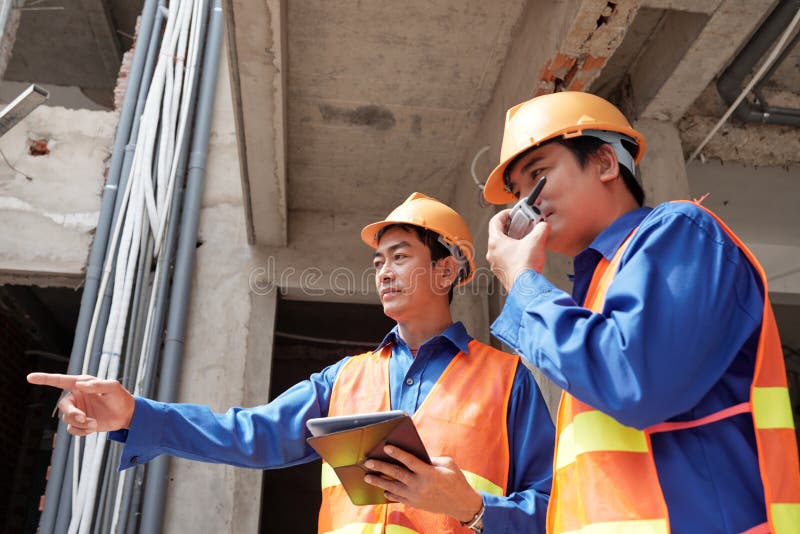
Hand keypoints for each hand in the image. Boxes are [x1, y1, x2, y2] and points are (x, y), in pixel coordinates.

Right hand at [27, 373, 134, 435]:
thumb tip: (81, 384)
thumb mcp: (113, 387)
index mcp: (81, 385)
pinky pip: (72, 430)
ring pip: (67, 420)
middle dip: (72, 414)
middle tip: (85, 418)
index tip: (29, 377)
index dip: (44, 379)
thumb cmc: (120, 397)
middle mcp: (76, 397)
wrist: (127, 414)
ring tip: (95, 423)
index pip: (60, 381)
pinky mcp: (80, 423)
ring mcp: (77, 411)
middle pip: (63, 406)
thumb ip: (98, 384)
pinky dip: (81, 431)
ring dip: (81, 423)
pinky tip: (93, 428)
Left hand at [363, 445, 482, 522]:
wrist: (461, 504)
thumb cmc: (456, 480)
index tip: (386, 447)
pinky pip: (398, 498)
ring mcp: (416, 496)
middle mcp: (420, 485)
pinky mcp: (415, 504)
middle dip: (380, 467)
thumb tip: (415, 455)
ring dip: (378, 481)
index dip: (397, 453)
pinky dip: (389, 493)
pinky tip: (382, 488)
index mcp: (429, 473)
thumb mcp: (447, 464)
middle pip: (396, 474)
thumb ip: (430, 459)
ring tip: (367, 476)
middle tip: (368, 462)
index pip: (409, 460)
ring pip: (393, 487)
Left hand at [486, 209, 549, 290]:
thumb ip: (541, 229)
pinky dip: (512, 254)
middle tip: (520, 226)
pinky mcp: (502, 273)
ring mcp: (496, 264)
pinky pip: (504, 259)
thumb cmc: (525, 267)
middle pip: (497, 235)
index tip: (511, 213)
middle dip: (509, 229)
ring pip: (500, 248)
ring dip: (511, 242)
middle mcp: (492, 253)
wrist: (526, 288)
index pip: (495, 222)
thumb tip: (544, 226)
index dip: (503, 214)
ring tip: (524, 241)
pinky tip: (524, 255)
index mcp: (495, 243)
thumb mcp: (536, 241)